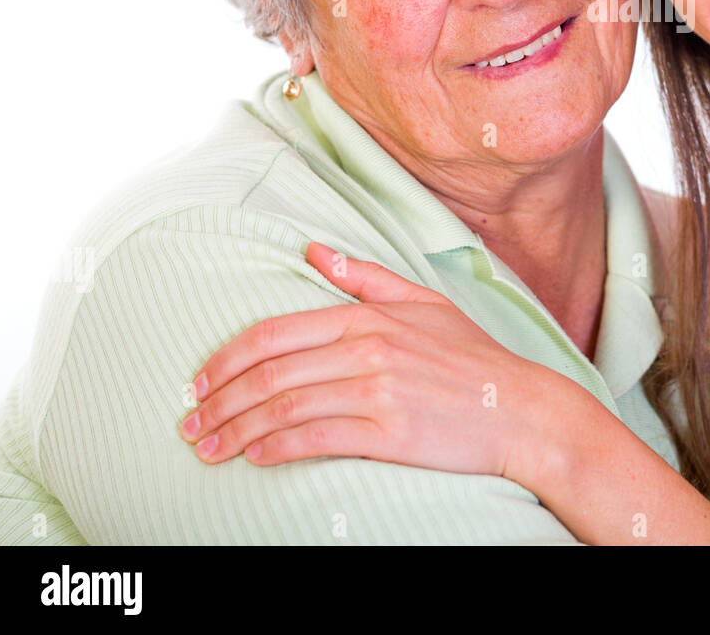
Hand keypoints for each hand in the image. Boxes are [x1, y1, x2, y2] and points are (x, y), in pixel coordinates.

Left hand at [178, 241, 553, 477]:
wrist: (521, 409)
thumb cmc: (472, 359)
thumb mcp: (425, 304)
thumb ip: (366, 280)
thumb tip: (315, 251)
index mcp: (369, 317)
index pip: (275, 333)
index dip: (226, 359)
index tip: (198, 383)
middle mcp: (368, 349)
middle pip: (269, 372)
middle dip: (218, 400)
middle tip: (189, 424)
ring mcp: (378, 391)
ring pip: (284, 407)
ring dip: (235, 430)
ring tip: (207, 449)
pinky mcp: (390, 433)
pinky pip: (316, 439)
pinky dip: (276, 448)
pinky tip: (254, 457)